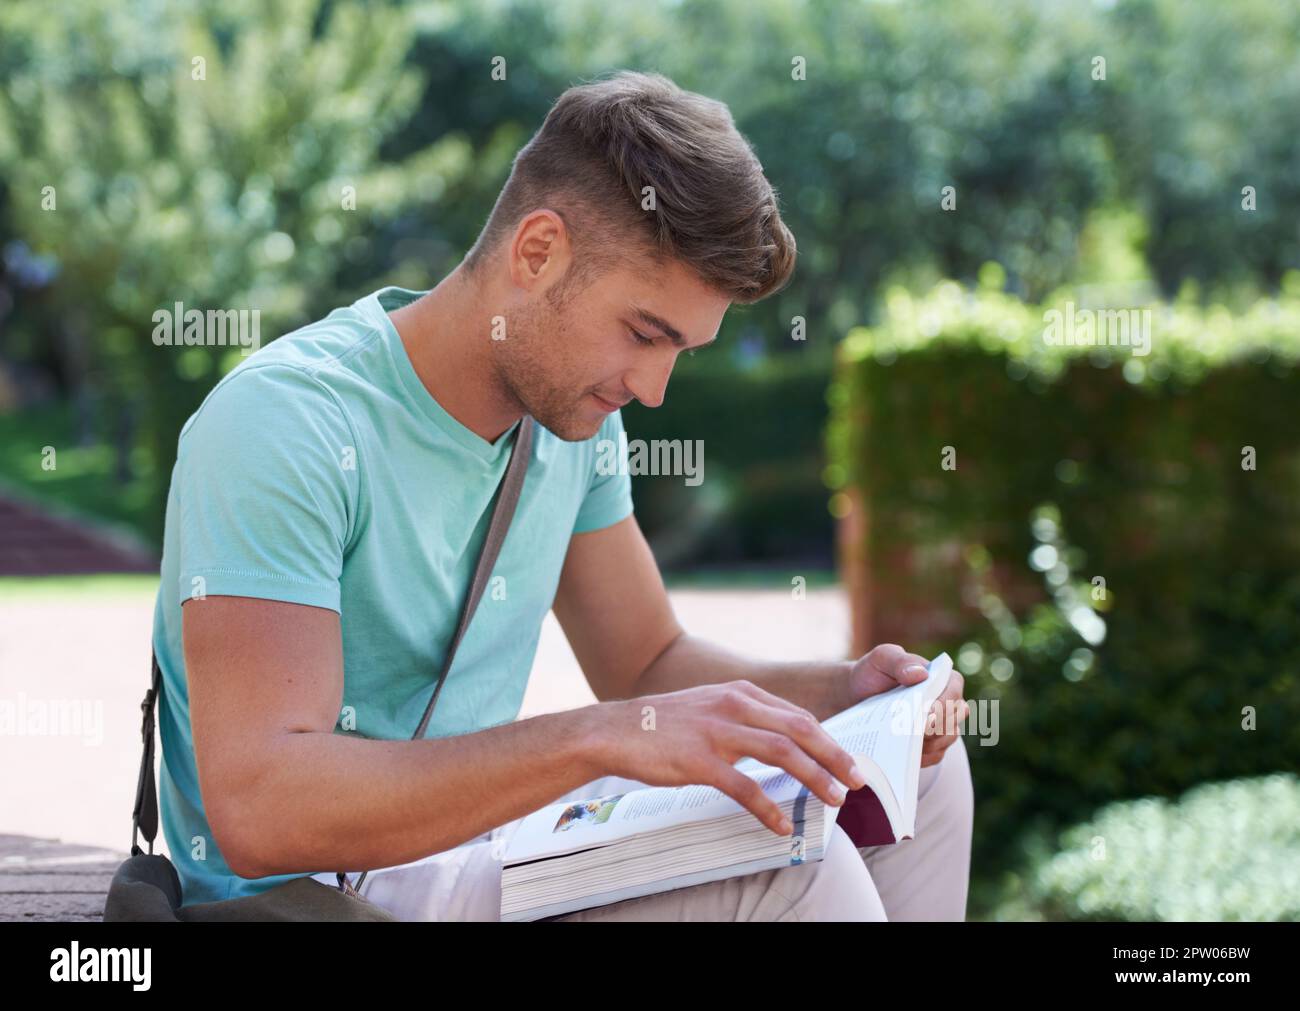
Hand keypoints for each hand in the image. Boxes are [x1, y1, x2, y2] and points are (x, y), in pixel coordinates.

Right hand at [597, 681, 869, 836]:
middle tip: (857, 781)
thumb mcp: (712, 706)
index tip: (848, 762)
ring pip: (781, 754)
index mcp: (741, 692)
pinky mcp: (698, 760)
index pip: (798, 715)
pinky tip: (780, 825)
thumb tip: (783, 742)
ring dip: (814, 778)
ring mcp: (717, 732)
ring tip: (833, 800)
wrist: (616, 730)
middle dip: (835, 756)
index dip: (829, 740)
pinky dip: (767, 807)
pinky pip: (743, 787)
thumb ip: (746, 717)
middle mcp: (734, 706)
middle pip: (800, 729)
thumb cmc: (666, 725)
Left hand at [846, 643, 968, 767]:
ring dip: (929, 744)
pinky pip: (935, 756)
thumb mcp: (881, 659)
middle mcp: (947, 701)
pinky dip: (922, 758)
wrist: (855, 696)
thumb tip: (921, 674)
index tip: (926, 715)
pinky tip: (904, 756)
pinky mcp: (931, 745)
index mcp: (942, 677)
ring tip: (906, 744)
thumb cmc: (872, 673)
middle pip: (955, 718)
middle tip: (914, 733)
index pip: (953, 691)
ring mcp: (941, 725)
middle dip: (936, 727)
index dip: (943, 704)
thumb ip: (899, 661)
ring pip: (948, 739)